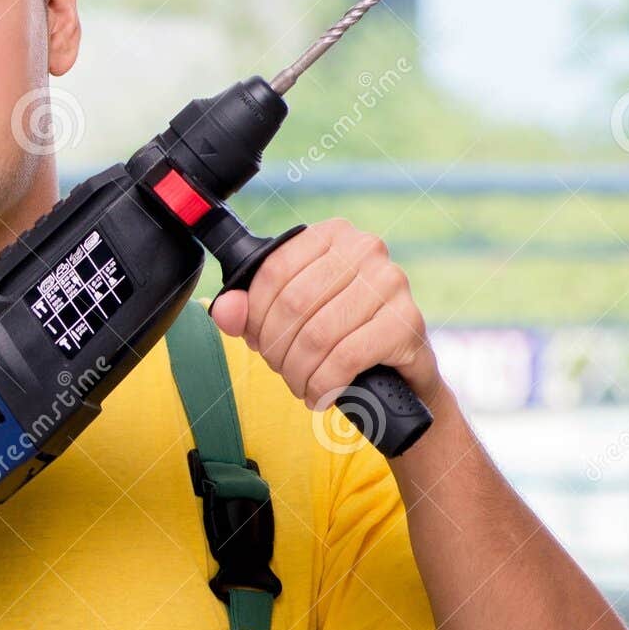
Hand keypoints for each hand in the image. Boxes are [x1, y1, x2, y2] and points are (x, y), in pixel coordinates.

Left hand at [208, 217, 441, 409]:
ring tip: (301, 386)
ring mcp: (390, 282)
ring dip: (299, 372)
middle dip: (277, 347)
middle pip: (293, 303)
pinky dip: (325, 384)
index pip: (274, 269)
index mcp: (331, 235)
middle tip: (281, 369)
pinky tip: (322, 394)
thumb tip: (222, 309)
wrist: (402, 372)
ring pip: (317, 334)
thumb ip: (249, 311)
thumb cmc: (342, 334)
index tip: (257, 341)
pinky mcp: (406, 321)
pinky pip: (346, 358)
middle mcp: (365, 249)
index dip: (255, 314)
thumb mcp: (289, 318)